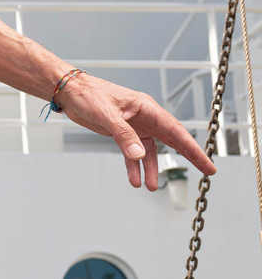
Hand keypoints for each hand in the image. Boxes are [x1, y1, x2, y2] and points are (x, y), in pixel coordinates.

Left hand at [59, 73, 214, 189]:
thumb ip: (123, 135)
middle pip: (172, 140)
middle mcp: (145, 117)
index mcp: (147, 108)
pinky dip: (133, 166)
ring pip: (150, 151)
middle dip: (188, 157)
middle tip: (205, 172)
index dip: (193, 148)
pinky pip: (132, 153)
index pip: (176, 130)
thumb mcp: (107, 115)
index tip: (207, 164)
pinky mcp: (122, 133)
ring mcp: (135, 126)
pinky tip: (133, 180)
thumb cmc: (89, 94)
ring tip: (149, 187)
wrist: (71, 91)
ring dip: (150, 169)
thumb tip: (139, 156)